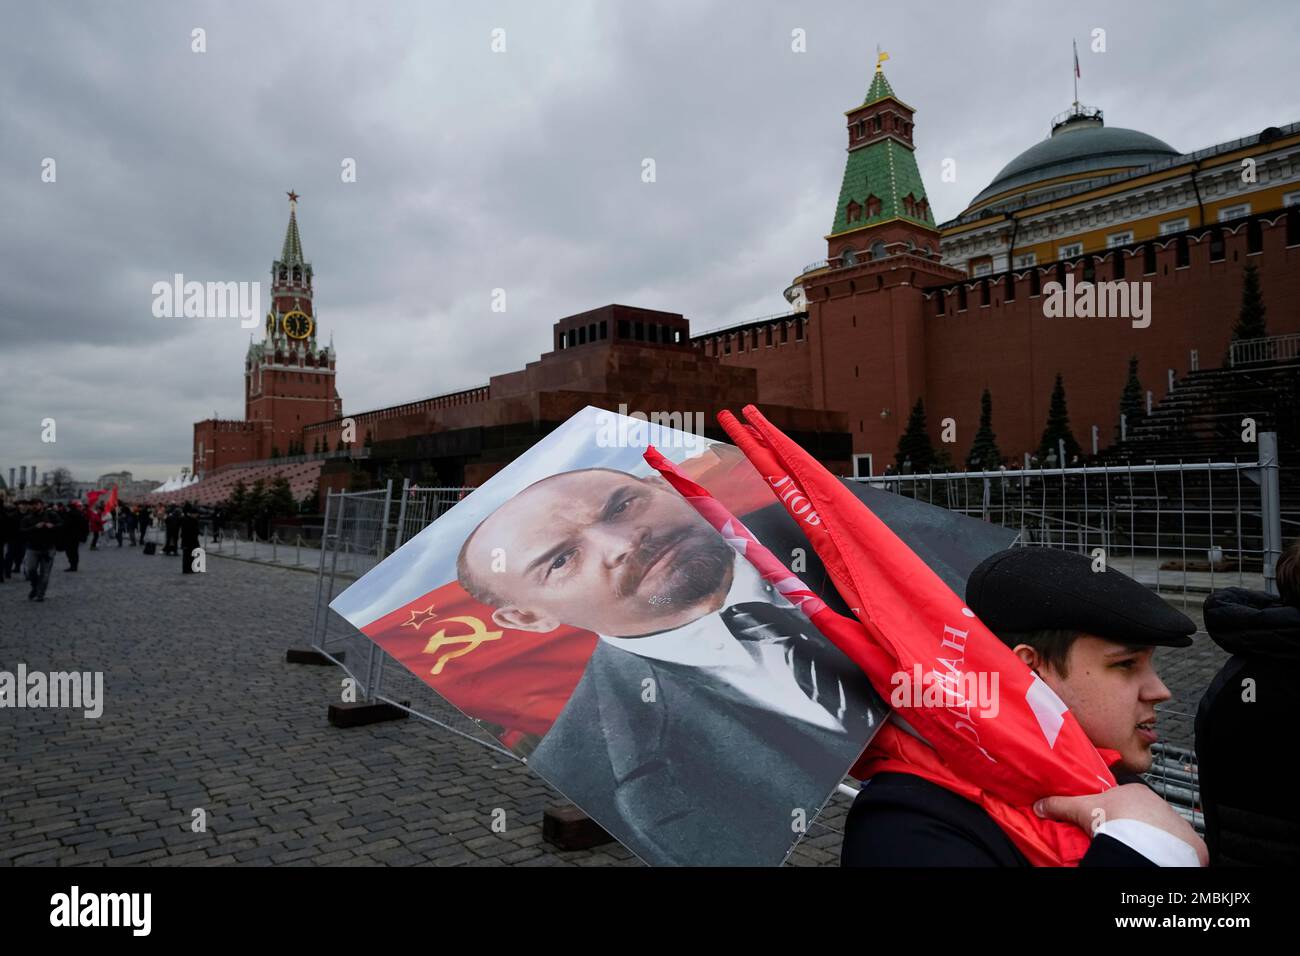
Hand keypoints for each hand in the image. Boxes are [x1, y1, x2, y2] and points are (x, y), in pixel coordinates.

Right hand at [1035, 783, 1207, 865]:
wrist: (1144, 842)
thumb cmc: (1115, 819)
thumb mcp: (1083, 809)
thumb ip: (1060, 805)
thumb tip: (1038, 805)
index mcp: (1135, 791)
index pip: (1123, 801)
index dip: (1113, 813)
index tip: (1106, 825)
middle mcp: (1158, 803)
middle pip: (1142, 815)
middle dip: (1133, 826)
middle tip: (1119, 840)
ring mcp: (1175, 822)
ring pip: (1160, 831)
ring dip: (1150, 839)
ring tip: (1136, 851)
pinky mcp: (1189, 842)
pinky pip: (1177, 846)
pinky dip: (1168, 852)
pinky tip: (1154, 858)